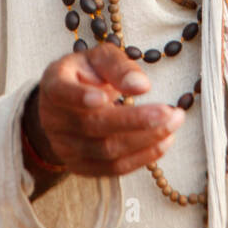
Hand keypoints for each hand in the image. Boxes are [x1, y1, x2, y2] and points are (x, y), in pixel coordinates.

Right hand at [25, 44, 184, 187]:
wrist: (69, 104)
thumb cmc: (87, 74)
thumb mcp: (100, 58)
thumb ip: (119, 67)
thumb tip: (141, 86)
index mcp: (54, 84)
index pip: (62, 92)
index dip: (80, 96)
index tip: (104, 96)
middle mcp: (54, 119)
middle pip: (93, 126)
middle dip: (136, 121)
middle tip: (171, 113)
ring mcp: (64, 147)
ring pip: (106, 151)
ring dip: (146, 140)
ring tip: (174, 124)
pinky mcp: (80, 167)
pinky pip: (112, 169)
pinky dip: (141, 157)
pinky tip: (163, 142)